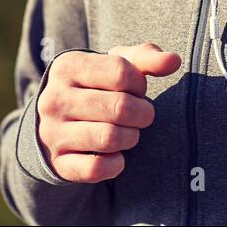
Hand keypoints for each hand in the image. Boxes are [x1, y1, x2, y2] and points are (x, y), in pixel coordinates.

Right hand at [36, 42, 181, 182]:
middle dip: (142, 113)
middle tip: (141, 115)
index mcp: (67, 67)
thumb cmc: (94, 86)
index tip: (136, 90)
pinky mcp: (59, 163)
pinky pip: (97, 168)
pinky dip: (116, 164)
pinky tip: (116, 155)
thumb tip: (173, 61)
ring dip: (131, 137)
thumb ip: (145, 58)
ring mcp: (53, 132)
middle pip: (120, 107)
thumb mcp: (113, 64)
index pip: (121, 72)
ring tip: (128, 132)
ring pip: (110, 138)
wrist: (52, 121)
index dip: (139, 83)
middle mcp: (55, 99)